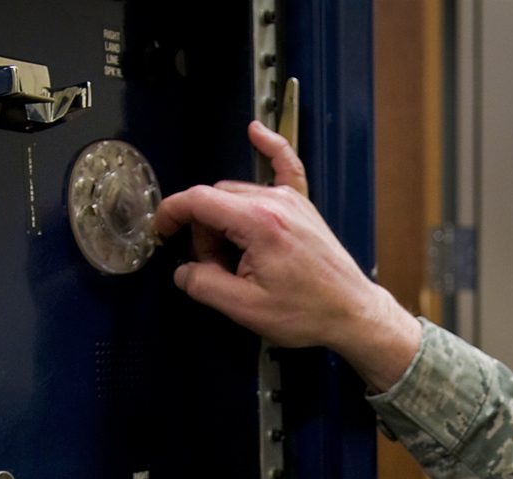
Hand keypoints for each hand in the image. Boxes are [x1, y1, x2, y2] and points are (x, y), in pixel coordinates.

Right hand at [152, 121, 422, 391]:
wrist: (352, 313)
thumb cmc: (308, 313)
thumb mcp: (245, 308)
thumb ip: (204, 285)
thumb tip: (184, 271)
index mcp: (259, 223)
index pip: (199, 200)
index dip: (172, 213)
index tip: (161, 230)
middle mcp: (276, 203)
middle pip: (216, 200)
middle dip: (204, 234)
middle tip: (215, 271)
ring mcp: (292, 200)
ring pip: (237, 195)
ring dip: (225, 223)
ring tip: (238, 261)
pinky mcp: (303, 207)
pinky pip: (284, 166)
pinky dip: (270, 148)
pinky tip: (256, 132)